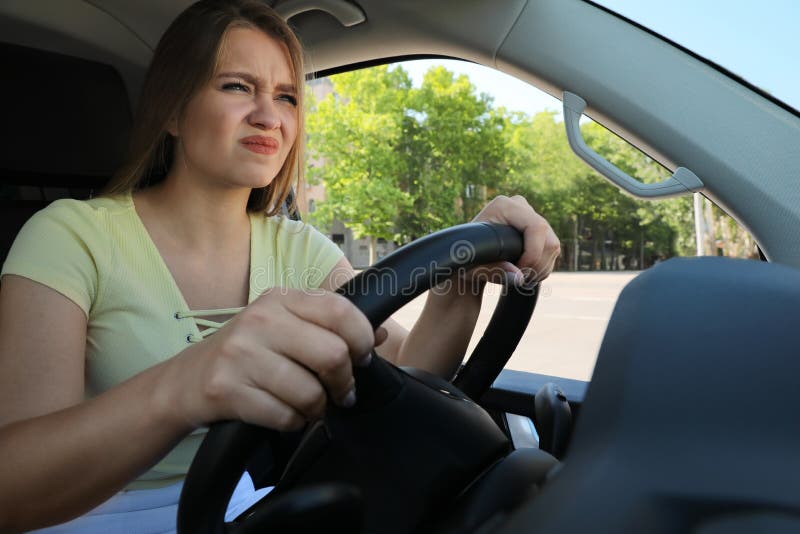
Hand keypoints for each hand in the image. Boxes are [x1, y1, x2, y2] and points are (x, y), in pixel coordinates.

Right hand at [159, 289, 379, 431]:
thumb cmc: (245, 354)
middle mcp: (260, 320)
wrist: (184, 382)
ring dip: (317, 408)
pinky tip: (284, 414)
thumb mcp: (284, 327)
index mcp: (280, 299)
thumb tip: (379, 334)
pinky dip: (293, 422)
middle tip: (342, 392)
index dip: (362, 339)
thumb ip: (329, 326)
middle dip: (345, 382)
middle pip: (333, 354)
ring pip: (311, 392)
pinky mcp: (226, 389)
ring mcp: (240, 354)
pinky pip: (285, 416)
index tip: (362, 358)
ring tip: (309, 405)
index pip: (341, 311)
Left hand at [469, 195, 560, 284]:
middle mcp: (520, 205)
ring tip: (521, 278)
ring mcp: (530, 214)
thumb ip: (495, 271)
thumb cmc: (467, 259)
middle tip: (519, 279)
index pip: (536, 228)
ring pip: (553, 246)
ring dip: (540, 269)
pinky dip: (542, 267)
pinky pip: (552, 250)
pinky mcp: (537, 227)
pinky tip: (526, 274)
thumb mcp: (475, 268)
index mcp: (504, 206)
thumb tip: (519, 278)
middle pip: (548, 239)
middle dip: (537, 265)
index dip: (533, 254)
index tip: (518, 272)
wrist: (467, 254)